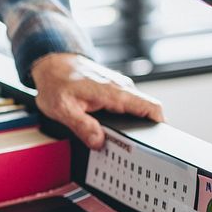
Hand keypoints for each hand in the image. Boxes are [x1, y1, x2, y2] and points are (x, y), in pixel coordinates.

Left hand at [30, 53, 163, 149]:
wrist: (52, 64)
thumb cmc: (56, 82)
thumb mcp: (62, 109)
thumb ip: (82, 126)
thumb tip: (99, 141)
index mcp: (113, 92)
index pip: (150, 106)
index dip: (159, 124)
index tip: (156, 140)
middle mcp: (121, 87)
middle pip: (146, 110)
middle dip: (144, 129)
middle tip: (133, 148)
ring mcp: (118, 87)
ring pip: (135, 107)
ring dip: (132, 123)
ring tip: (120, 140)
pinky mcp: (113, 89)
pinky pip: (126, 104)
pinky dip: (123, 116)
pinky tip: (111, 127)